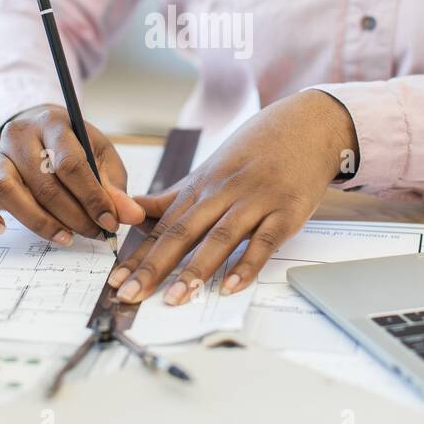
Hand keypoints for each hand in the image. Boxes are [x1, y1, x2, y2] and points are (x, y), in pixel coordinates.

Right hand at [0, 104, 145, 245]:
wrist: (39, 127)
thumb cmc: (73, 145)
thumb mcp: (99, 155)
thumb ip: (114, 185)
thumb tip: (131, 216)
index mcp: (54, 123)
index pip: (71, 163)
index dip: (93, 197)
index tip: (111, 223)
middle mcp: (20, 135)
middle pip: (42, 182)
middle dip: (73, 215)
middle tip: (94, 233)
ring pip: (7, 190)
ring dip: (38, 221)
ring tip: (64, 237)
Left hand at [109, 90, 358, 305]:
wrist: (308, 124)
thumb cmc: (257, 149)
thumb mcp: (213, 168)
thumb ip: (177, 195)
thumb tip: (136, 210)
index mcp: (202, 186)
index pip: (163, 226)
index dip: (139, 255)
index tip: (116, 281)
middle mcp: (224, 193)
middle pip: (183, 233)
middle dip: (155, 266)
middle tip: (131, 294)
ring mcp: (255, 202)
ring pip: (221, 238)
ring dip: (196, 269)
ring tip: (176, 298)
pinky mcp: (287, 211)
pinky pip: (265, 241)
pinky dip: (248, 264)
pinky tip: (232, 286)